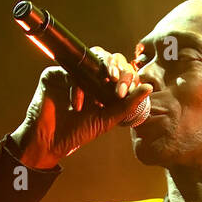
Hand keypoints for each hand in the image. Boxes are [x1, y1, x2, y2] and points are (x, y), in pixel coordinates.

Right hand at [9, 47, 152, 168]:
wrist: (52, 143)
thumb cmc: (79, 132)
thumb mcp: (108, 119)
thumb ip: (128, 104)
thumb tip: (149, 87)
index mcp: (102, 85)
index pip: (118, 70)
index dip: (126, 76)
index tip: (126, 91)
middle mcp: (87, 76)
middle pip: (105, 58)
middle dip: (115, 67)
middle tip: (117, 82)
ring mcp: (70, 74)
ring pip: (89, 59)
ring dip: (99, 71)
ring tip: (105, 86)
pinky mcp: (54, 75)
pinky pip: (69, 72)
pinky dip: (76, 87)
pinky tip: (78, 104)